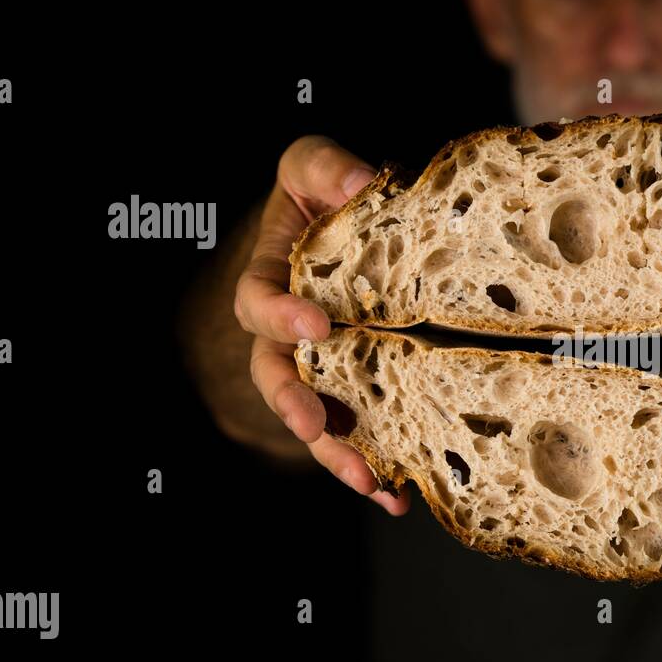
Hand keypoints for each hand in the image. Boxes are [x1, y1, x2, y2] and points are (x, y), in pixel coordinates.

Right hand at [234, 135, 409, 515]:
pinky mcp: (357, 389)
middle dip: (296, 407)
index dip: (282, 318)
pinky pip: (361, 432)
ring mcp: (322, 367)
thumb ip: (325, 166)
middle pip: (278, 380)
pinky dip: (378, 466)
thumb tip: (363, 179)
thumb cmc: (325, 194)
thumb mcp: (313, 165)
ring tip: (370, 482)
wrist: (352, 224)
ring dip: (339, 454)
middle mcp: (290, 334)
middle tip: (317, 428)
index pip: (260, 303)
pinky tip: (401, 496)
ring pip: (317, 419)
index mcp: (273, 281)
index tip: (316, 326)